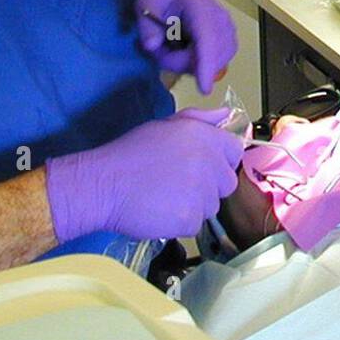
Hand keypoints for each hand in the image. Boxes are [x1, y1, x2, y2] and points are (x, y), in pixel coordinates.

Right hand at [44, 107, 244, 241]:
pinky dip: (180, 222)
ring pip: (211, 206)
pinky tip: (159, 211)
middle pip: (227, 182)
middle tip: (179, 184)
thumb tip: (226, 114)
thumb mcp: (164, 125)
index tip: (202, 167)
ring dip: (194, 205)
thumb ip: (199, 119)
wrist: (104, 184)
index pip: (234, 151)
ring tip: (165, 197)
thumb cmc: (131, 152)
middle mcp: (208, 162)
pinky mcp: (190, 219)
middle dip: (209, 186)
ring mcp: (201, 193)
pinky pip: (195, 224)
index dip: (220, 160)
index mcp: (203, 136)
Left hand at [136, 0, 237, 93]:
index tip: (204, 89)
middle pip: (208, 57)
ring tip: (174, 47)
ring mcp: (228, 28)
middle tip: (160, 50)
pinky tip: (189, 51)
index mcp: (199, 5)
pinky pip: (217, 63)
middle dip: (181, 62)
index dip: (206, 65)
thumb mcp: (145, 6)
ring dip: (190, 64)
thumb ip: (147, 28)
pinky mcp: (230, 39)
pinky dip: (201, 63)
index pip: (207, 38)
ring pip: (214, 63)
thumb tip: (153, 45)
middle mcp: (220, 16)